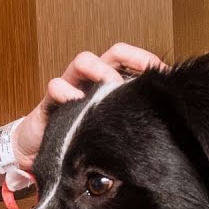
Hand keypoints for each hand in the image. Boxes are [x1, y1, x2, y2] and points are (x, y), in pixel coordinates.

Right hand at [11, 43, 164, 171]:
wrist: (44, 154)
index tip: (164, 76)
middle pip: (113, 53)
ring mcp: (71, 87)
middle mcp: (93, 79)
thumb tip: (164, 127)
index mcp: (111, 83)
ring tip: (109, 83)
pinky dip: (65, 90)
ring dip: (99, 68)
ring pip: (83, 61)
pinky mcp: (50, 102)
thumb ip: (130, 121)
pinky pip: (55, 86)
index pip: (133, 62)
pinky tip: (75, 100)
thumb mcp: (111, 128)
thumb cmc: (83, 139)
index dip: (148, 63)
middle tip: (141, 76)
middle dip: (130, 57)